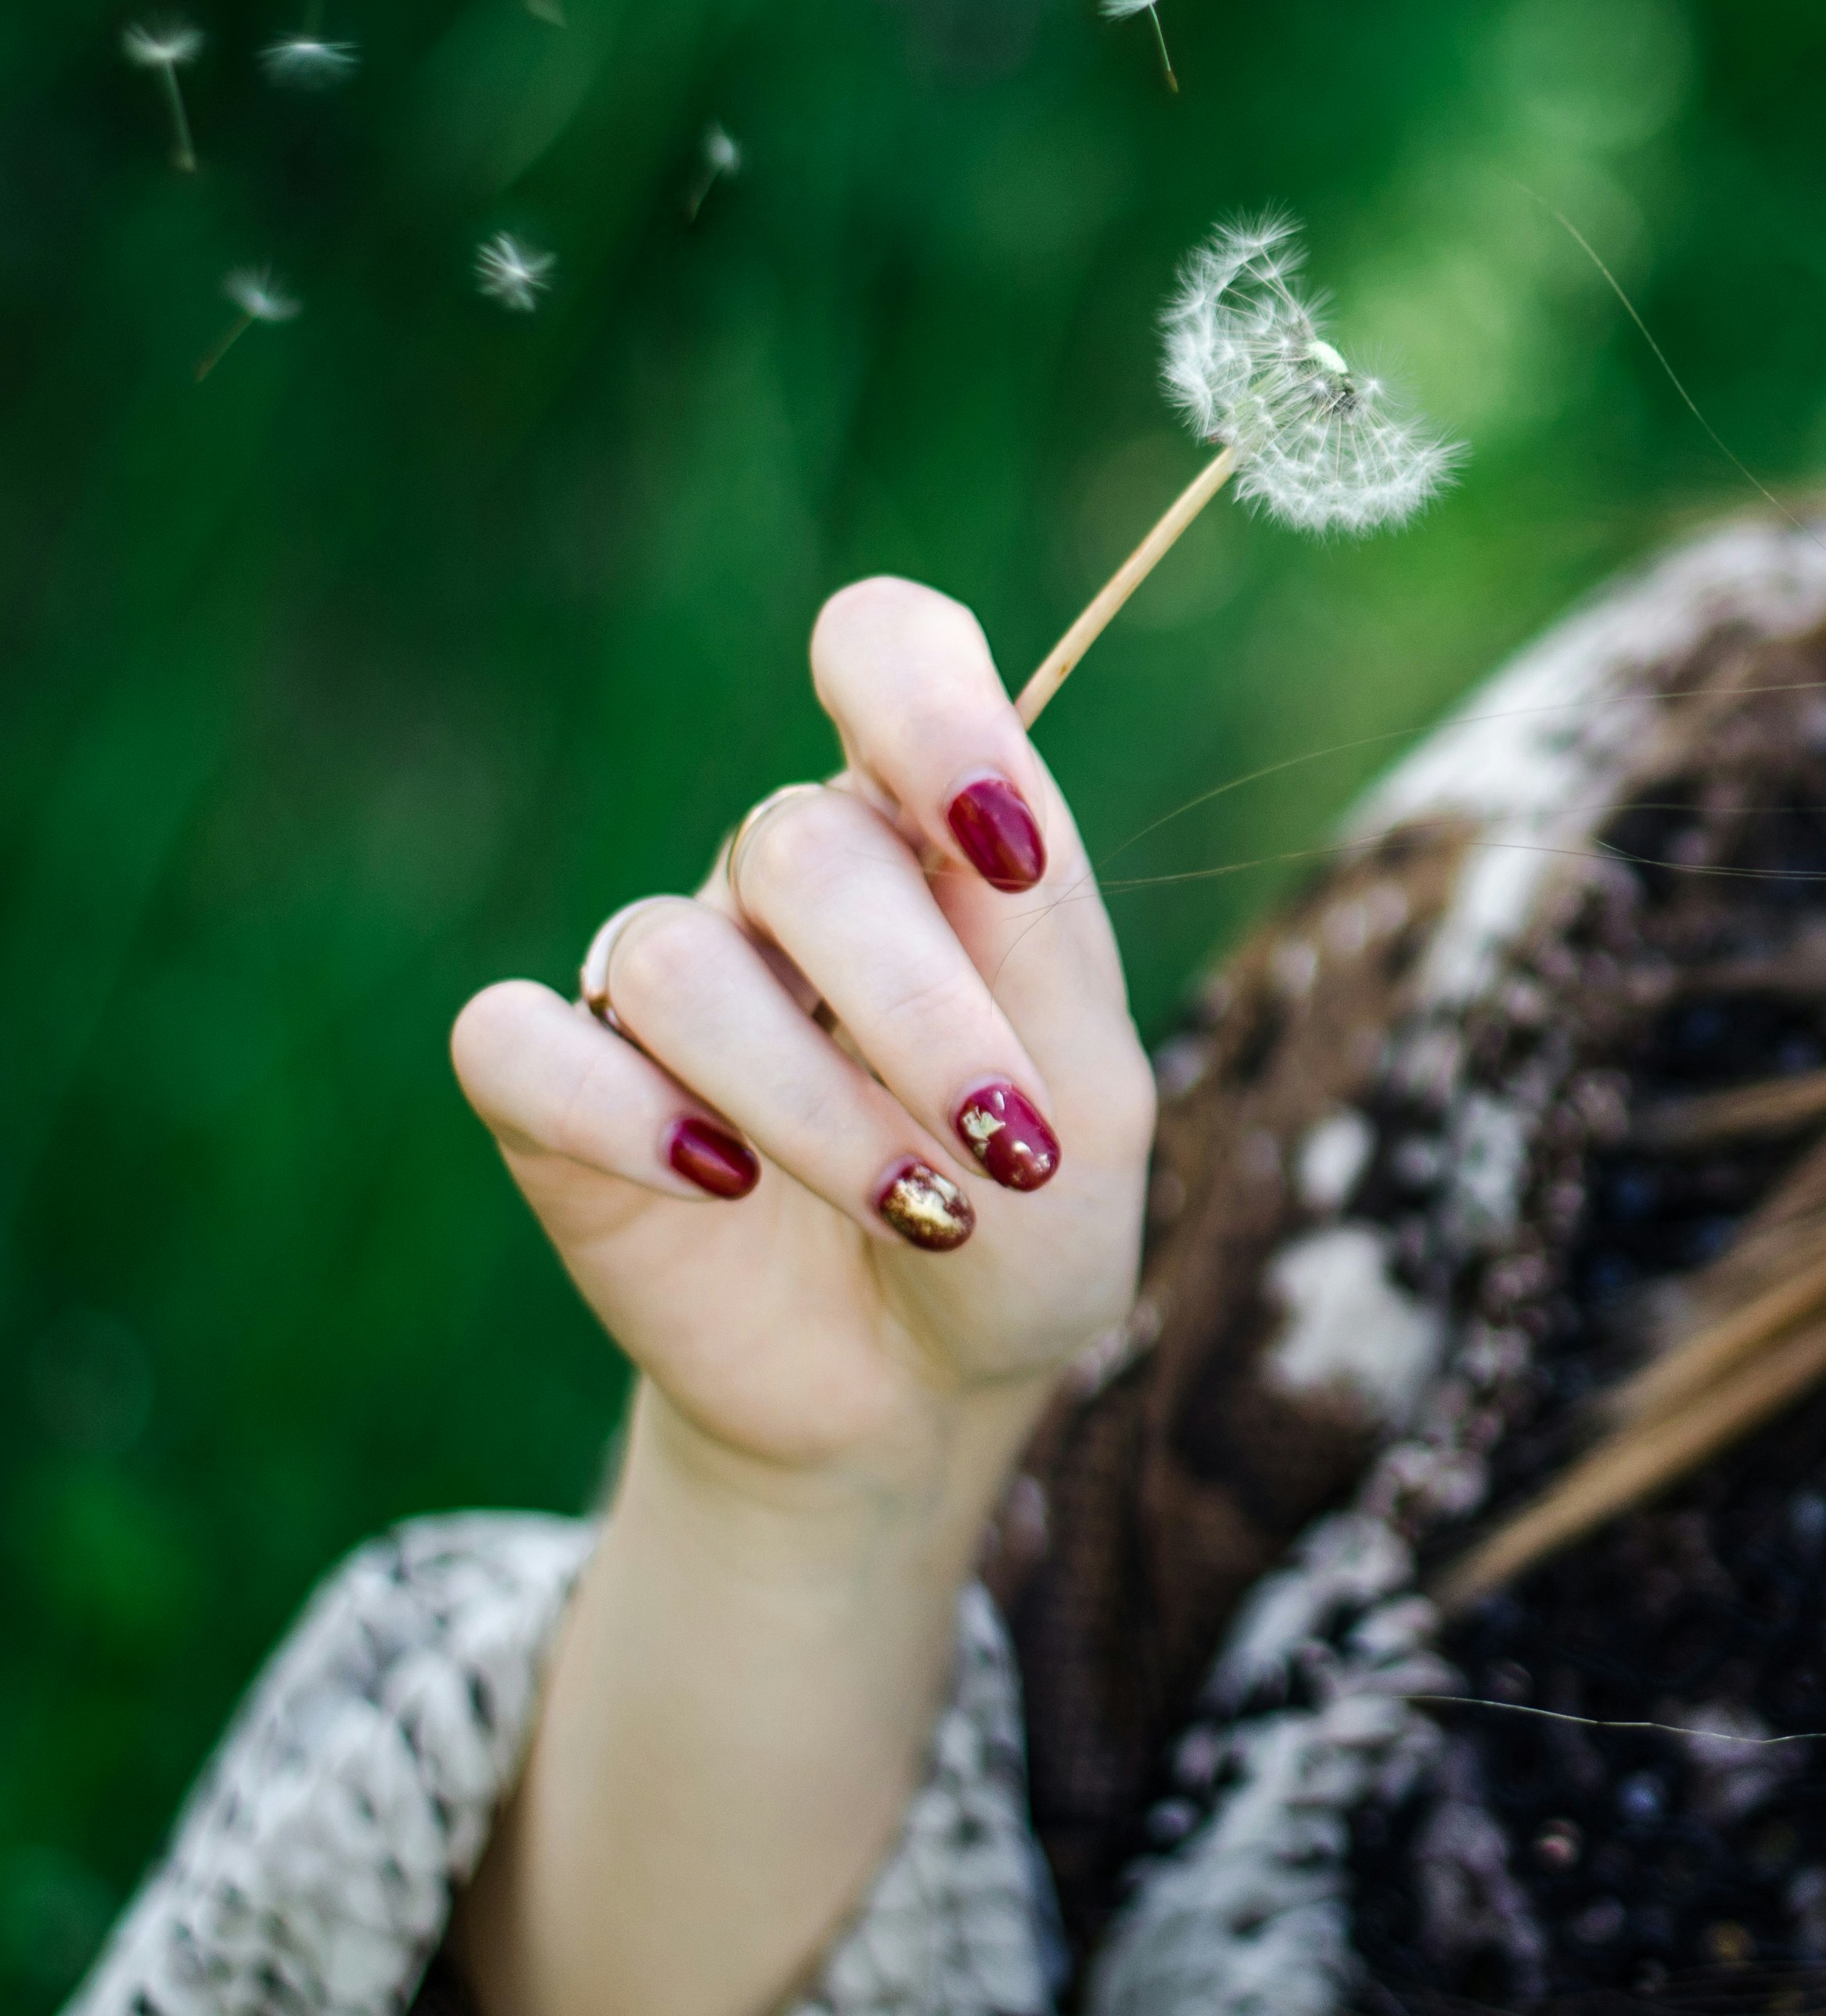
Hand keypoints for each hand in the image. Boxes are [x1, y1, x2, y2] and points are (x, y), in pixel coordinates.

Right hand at [450, 579, 1151, 1497]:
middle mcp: (787, 878)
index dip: (928, 708)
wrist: (929, 1393)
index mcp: (931, 836)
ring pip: (679, 960)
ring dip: (811, 1105)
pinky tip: (717, 1186)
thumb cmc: (1028, 1222)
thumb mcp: (1091, 1102)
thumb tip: (991, 828)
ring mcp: (664, 975)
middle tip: (1002, 1150)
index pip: (887, 648)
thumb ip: (1046, 950)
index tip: (1003, 846)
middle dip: (918, 1011)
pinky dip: (621, 1115)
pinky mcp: (554, 1093)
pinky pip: (518, 1042)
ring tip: (915, 1211)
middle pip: (803, 842)